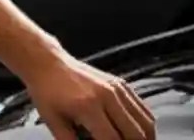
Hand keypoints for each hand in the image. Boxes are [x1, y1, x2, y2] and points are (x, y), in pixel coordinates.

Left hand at [24, 54, 154, 139]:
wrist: (47, 63)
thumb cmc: (46, 92)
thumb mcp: (53, 122)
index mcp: (87, 106)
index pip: (112, 139)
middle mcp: (107, 96)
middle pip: (136, 133)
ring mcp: (117, 88)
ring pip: (147, 122)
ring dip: (143, 138)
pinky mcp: (122, 84)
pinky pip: (144, 110)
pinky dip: (143, 125)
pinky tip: (133, 133)